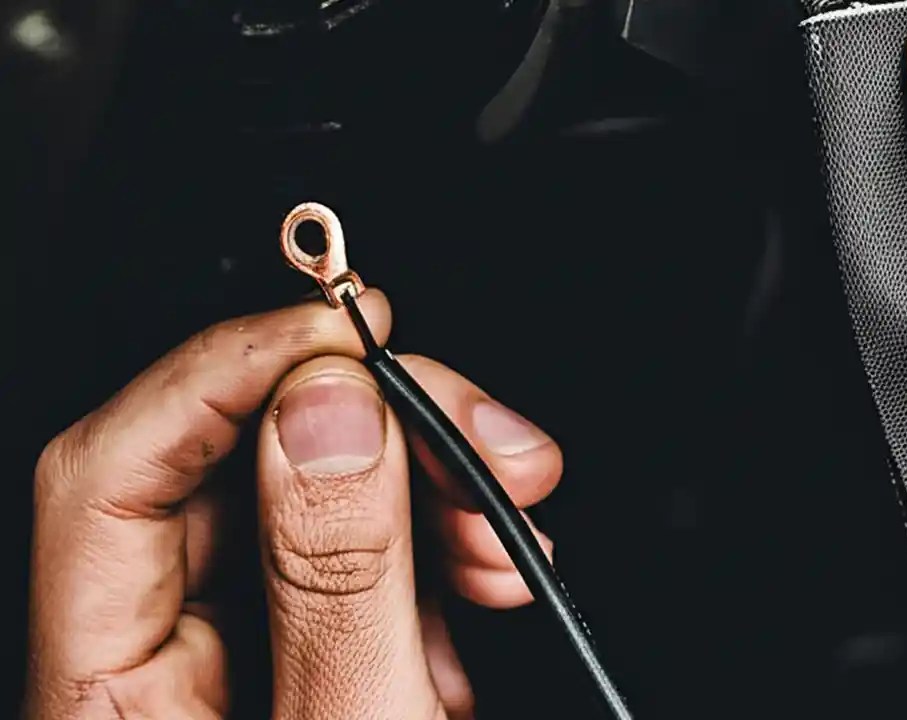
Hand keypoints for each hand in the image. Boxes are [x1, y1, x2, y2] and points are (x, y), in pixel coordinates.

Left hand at [25, 292, 560, 718]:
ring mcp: (249, 668)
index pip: (116, 475)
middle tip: (481, 435)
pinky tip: (490, 588)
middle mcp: (164, 674)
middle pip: (229, 472)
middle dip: (374, 429)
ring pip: (313, 506)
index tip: (344, 333)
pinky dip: (445, 555)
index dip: (224, 372)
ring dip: (431, 491)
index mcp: (111, 705)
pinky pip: (370, 566)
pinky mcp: (321, 664)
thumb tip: (324, 415)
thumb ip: (337, 582)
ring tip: (510, 532)